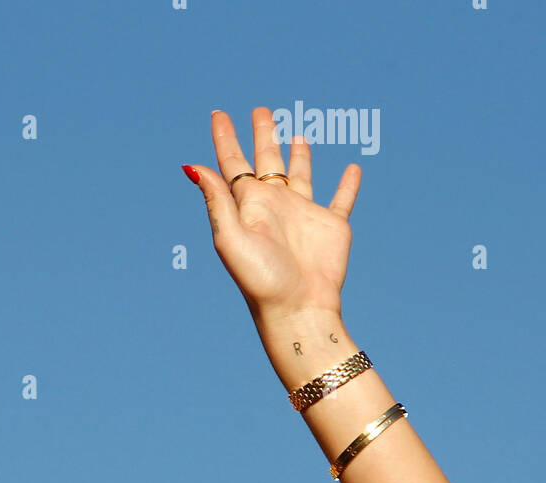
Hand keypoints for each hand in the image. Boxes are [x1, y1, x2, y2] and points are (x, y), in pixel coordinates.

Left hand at [184, 107, 360, 321]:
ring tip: (296, 134)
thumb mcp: (230, 238)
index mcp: (248, 206)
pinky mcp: (331, 225)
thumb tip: (192, 166)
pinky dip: (349, 185)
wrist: (298, 307)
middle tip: (260, 111)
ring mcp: (303, 214)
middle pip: (266, 161)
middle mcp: (274, 206)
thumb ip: (216, 200)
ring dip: (298, 155)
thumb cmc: (260, 278)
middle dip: (263, 135)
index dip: (224, 138)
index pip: (232, 164)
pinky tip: (353, 169)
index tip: (218, 114)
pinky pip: (342, 199)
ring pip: (300, 174)